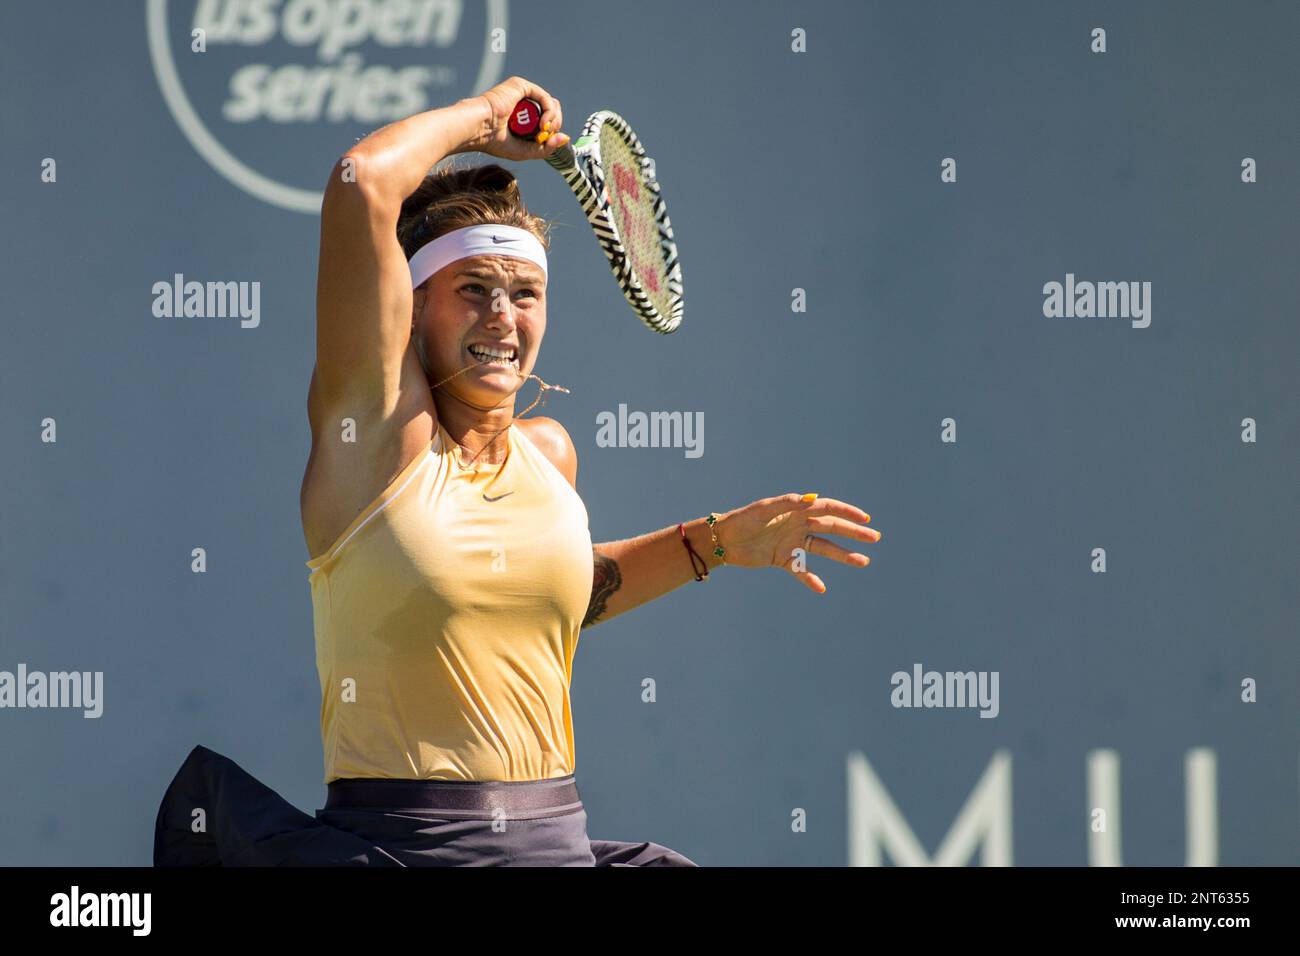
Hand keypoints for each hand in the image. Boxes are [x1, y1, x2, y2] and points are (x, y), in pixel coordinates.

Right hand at [458, 76, 569, 161]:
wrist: (478, 129)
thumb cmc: (494, 141)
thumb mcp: (525, 151)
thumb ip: (546, 147)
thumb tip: (566, 138)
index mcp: (521, 116)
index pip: (546, 120)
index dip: (551, 132)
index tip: (543, 142)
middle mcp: (522, 103)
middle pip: (552, 111)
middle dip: (555, 125)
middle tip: (546, 136)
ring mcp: (522, 93)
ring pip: (552, 104)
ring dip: (554, 120)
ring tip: (544, 131)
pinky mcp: (521, 86)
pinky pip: (545, 98)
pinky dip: (549, 112)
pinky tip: (544, 124)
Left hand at [714, 494, 879, 593]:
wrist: (723, 539)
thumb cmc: (744, 519)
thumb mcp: (766, 509)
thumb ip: (790, 503)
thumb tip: (814, 499)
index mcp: (796, 509)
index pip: (828, 508)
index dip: (848, 512)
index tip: (866, 519)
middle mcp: (798, 524)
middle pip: (832, 528)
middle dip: (854, 533)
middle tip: (875, 538)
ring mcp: (792, 542)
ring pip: (824, 549)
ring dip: (843, 555)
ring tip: (864, 562)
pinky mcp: (783, 559)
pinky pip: (801, 570)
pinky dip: (811, 579)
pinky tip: (821, 588)